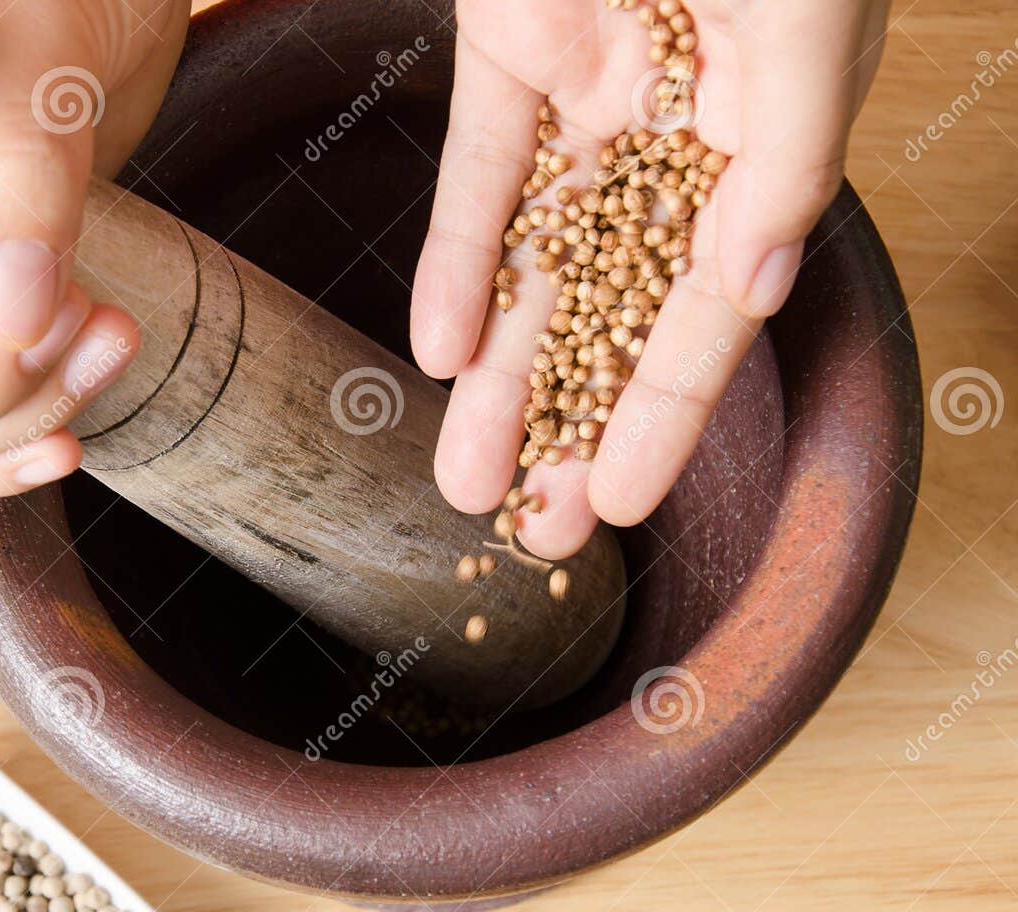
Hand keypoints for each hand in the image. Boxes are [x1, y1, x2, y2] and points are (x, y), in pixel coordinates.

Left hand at [411, 0, 888, 556]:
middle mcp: (683, 123)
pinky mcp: (513, 42)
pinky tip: (435, 348)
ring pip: (539, 256)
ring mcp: (596, 83)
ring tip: (463, 475)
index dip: (663, 410)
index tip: (619, 505)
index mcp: (772, 128)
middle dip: (569, 418)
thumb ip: (791, 147)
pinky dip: (456, 253)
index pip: (712, 304)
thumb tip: (756, 282)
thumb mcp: (805, 12)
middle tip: (525, 529)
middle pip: (616, 303)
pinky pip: (480, 168)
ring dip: (502, 369)